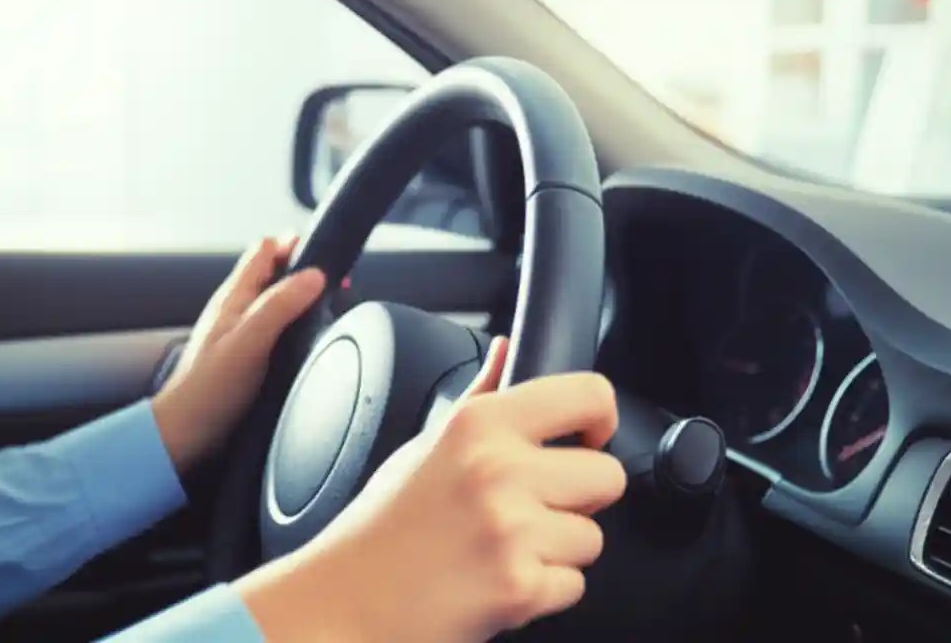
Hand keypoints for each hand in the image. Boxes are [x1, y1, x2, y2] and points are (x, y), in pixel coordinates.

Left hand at [152, 236, 324, 473]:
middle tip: (334, 284)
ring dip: (300, 300)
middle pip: (273, 274)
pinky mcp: (246, 356)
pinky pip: (275, 329)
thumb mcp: (250, 340)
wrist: (186, 431)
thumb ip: (280, 304)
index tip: (323, 255)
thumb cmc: (209, 388)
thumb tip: (313, 275)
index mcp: (234, 296)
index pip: (265, 250)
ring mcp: (240, 333)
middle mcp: (236, 309)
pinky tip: (306, 340)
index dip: (293, 246)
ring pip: (275, 302)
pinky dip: (294, 326)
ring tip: (326, 307)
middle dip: (304, 273)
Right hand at [236, 338, 626, 641]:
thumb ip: (479, 396)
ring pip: (593, 537)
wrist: (343, 601)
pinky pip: (574, 586)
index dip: (602, 419)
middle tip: (534, 510)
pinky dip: (543, 592)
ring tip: (504, 550)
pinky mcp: (518, 586)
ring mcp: (511, 529)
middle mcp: (499, 468)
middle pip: (608, 476)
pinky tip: (497, 581)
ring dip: (559, 551)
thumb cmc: (383, 527)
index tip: (590, 438)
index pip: (589, 394)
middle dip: (581, 499)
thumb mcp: (426, 443)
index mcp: (480, 424)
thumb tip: (507, 349)